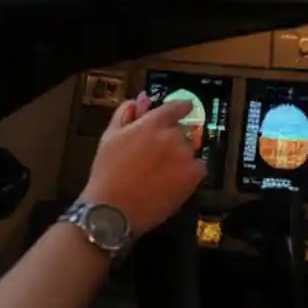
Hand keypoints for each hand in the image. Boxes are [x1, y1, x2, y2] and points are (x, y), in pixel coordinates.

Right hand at [80, 95, 205, 235]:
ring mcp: (185, 156)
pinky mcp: (193, 176)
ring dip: (182, 154)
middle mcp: (173, 136)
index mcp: (153, 123)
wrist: (114, 209)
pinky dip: (191, 171)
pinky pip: (199, 167)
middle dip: (173, 138)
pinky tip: (175, 180)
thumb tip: (143, 98)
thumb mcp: (110, 136)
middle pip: (182, 130)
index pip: (177, 107)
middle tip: (158, 153)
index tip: (184, 108)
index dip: (181, 107)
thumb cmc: (107, 171)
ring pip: (190, 149)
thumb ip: (126, 113)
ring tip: (164, 170)